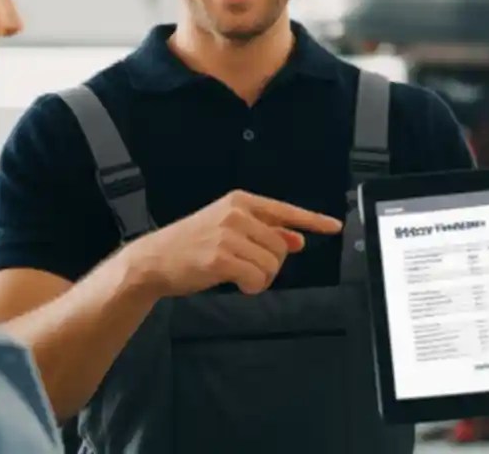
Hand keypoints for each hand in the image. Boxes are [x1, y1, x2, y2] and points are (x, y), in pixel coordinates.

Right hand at [130, 189, 343, 296]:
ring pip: (272, 263)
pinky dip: (253, 287)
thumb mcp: (229, 230)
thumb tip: (298, 239)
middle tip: (246, 268)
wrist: (154, 260)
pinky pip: (258, 278)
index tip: (335, 226)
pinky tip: (238, 285)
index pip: (285, 210)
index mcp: (240, 201)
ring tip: (238, 275)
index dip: (313, 220)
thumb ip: (265, 232)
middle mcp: (237, 213)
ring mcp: (228, 234)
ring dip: (262, 278)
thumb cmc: (192, 245)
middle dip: (271, 263)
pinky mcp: (221, 257)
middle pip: (282, 245)